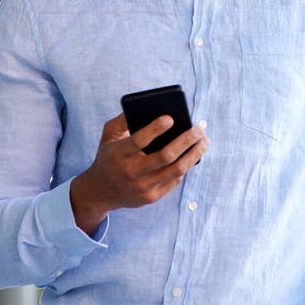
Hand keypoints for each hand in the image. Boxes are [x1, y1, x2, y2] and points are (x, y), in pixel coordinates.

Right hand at [69, 112, 209, 233]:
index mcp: (119, 153)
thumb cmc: (109, 156)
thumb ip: (123, 120)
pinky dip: (185, 166)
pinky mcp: (151, 197)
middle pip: (165, 156)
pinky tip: (193, 154)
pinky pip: (174, 180)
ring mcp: (142, 187)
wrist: (99, 192)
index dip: (155, 129)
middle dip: (186, 140)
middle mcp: (131, 171)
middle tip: (199, 129)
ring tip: (204, 142)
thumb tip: (147, 106)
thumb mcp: (108, 135)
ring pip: (175, 170)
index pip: (139, 140)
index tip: (171, 118)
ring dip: (194, 154)